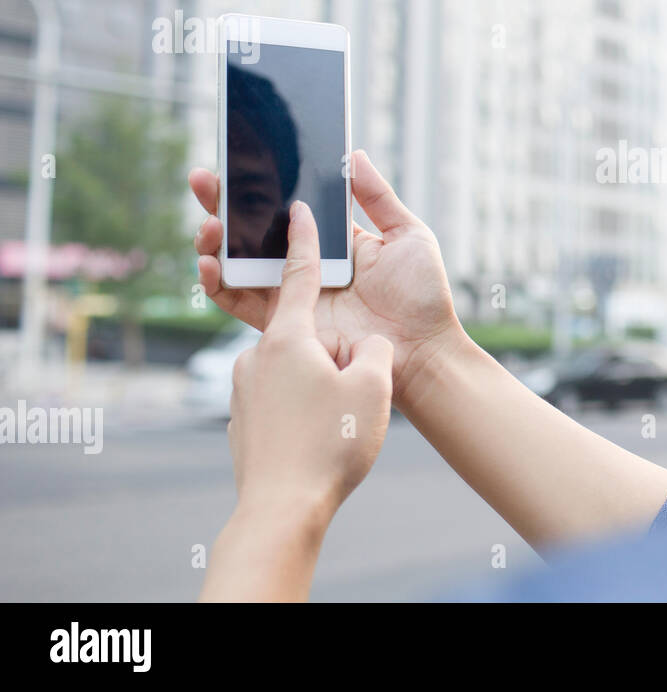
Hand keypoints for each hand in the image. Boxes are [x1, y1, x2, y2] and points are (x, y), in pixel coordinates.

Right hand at [190, 150, 463, 403]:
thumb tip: (353, 155)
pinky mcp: (283, 323)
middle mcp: (305, 265)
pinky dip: (217, 283)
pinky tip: (209, 263)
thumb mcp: (406, 234)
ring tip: (209, 223)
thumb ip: (377, 196)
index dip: (258, 187)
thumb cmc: (423, 294)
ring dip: (213, 240)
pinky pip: (238, 301)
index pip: (286, 206)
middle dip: (222, 204)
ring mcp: (291, 293)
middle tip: (204, 180)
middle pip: (252, 230)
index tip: (235, 161)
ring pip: (236, 262)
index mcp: (332, 241)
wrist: (422, 349)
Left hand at [227, 199, 392, 519]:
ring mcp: (244, 387)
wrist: (282, 511)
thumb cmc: (330, 446)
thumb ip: (374, 353)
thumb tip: (367, 344)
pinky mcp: (242, 417)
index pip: (298, 272)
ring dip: (316, 374)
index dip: (304, 237)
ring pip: (290, 363)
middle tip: (349, 369)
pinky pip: (277, 393)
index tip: (299, 206)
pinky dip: (299, 400)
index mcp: (288, 337)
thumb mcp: (372, 390)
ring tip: (340, 412)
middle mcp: (257, 354)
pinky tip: (320, 432)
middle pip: (297, 324)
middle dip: (326, 335)